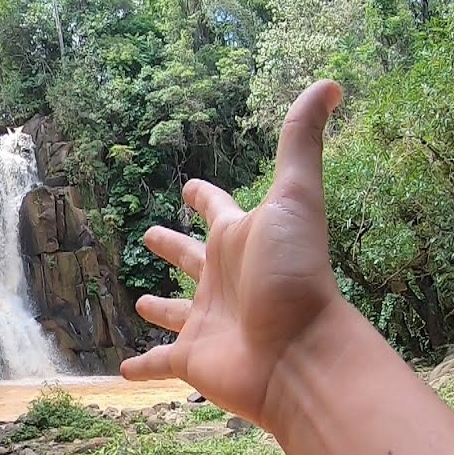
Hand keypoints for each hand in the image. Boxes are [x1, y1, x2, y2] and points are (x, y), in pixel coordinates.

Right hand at [121, 80, 345, 430]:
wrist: (300, 353)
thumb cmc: (295, 274)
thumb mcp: (295, 197)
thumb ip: (299, 141)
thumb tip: (330, 83)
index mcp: (239, 242)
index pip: (219, 211)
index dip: (205, 197)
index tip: (189, 188)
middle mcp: (224, 281)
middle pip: (193, 259)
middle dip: (173, 247)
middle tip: (152, 235)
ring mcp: (208, 323)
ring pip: (177, 314)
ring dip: (160, 309)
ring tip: (140, 302)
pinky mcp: (192, 361)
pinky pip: (160, 363)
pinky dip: (142, 367)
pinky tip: (124, 371)